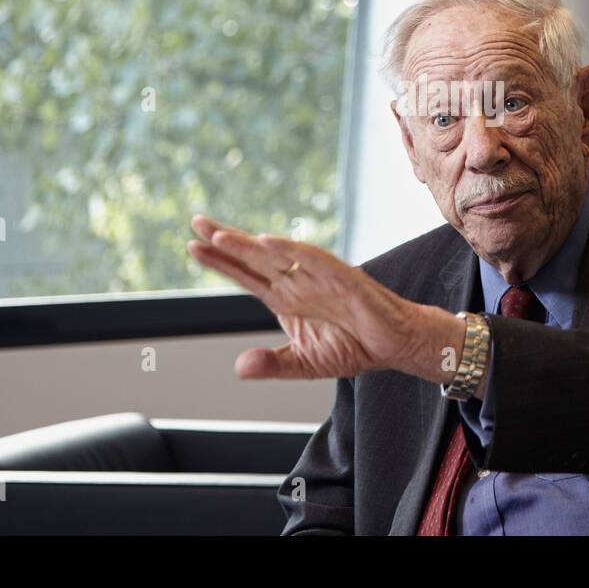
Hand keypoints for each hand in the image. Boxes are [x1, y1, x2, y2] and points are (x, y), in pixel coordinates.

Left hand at [188, 214, 464, 383]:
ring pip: (279, 256)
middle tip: (196, 221)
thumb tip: (239, 366)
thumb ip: (273, 364)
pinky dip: (292, 251)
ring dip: (250, 245)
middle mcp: (298, 282)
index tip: (193, 246)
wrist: (396, 345)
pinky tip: (270, 242)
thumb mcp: (305, 364)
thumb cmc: (354, 346)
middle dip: (225, 240)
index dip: (221, 261)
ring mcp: (319, 278)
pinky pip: (315, 262)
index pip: (246, 275)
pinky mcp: (344, 279)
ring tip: (221, 236)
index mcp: (286, 298)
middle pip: (255, 257)